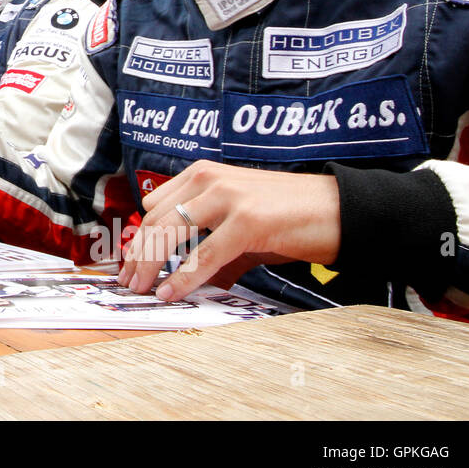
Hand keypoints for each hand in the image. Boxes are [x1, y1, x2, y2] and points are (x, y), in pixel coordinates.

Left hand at [116, 161, 340, 302]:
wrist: (340, 209)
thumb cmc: (291, 216)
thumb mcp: (240, 221)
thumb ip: (208, 240)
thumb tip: (182, 274)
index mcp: (204, 174)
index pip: (155, 206)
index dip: (140, 236)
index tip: (131, 262)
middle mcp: (210, 179)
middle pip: (156, 220)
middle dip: (138, 254)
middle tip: (128, 282)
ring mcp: (228, 198)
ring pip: (171, 233)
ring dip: (150, 265)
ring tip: (141, 289)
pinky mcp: (247, 221)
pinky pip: (204, 255)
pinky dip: (183, 277)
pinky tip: (170, 292)